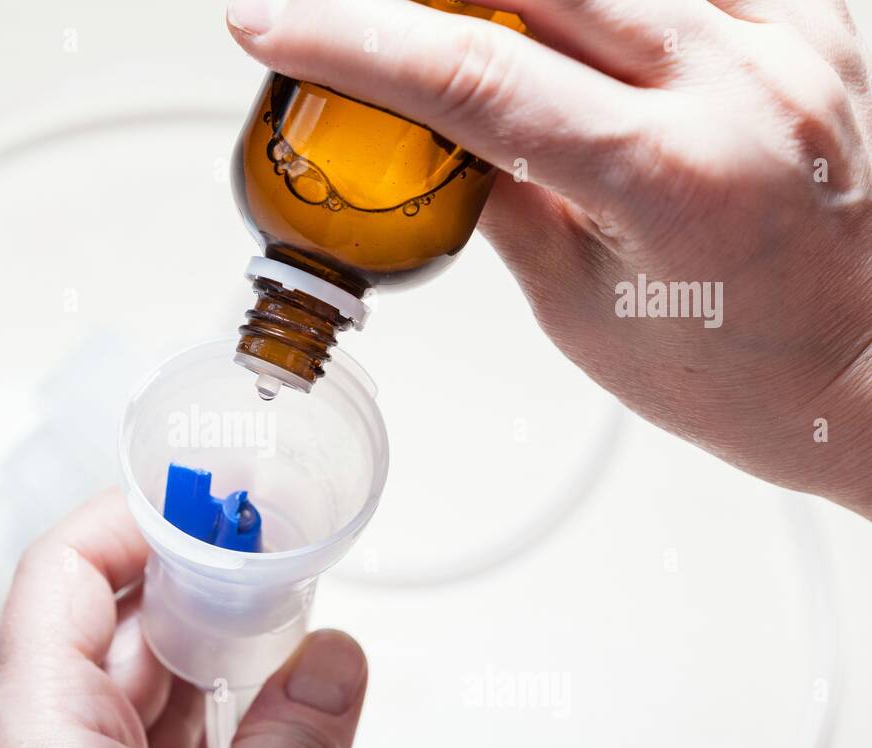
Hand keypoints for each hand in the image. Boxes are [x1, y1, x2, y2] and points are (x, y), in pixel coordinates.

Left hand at [0, 490, 367, 747]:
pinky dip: (223, 714)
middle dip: (193, 579)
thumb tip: (336, 664)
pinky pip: (168, 747)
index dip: (131, 519)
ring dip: (216, 648)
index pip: (62, 575)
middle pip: (113, 624)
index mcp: (40, 739)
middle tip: (265, 546)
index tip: (203, 495)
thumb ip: (296, 743)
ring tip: (285, 610)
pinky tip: (277, 698)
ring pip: (148, 688)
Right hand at [226, 0, 871, 517]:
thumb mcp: (584, 310)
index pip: (470, 77)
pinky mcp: (825, 22)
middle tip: (362, 14)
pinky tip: (575, 24)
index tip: (267, 22)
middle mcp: (738, 84)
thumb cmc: (745, 377)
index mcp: (665, 176)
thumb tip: (431, 136)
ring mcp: (795, 39)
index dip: (350, 39)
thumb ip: (504, 203)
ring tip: (464, 28)